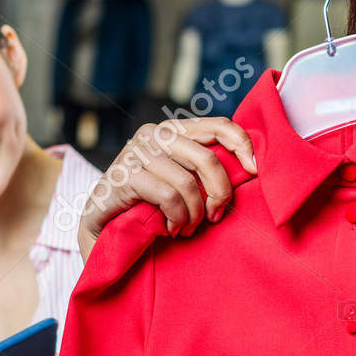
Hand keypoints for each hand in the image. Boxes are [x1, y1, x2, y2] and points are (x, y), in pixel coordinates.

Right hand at [78, 118, 255, 258]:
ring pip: (187, 182)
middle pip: (208, 157)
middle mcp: (154, 134)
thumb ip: (203, 169)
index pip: (218, 125)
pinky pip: (168, 197)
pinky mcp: (124, 176)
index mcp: (173, 131)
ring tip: (186, 229)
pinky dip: (175, 218)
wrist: (100, 228)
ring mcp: (136, 152)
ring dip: (194, 214)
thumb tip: (248, 167)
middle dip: (220, 193)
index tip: (255, 171)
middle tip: (215, 217)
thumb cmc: (146, 206)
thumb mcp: (179, 182)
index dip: (243, 145)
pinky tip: (169, 229)